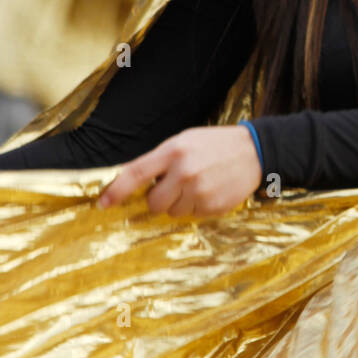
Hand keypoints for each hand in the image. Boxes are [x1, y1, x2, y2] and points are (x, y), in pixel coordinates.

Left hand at [97, 126, 262, 216]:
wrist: (254, 151)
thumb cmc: (214, 144)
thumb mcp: (184, 141)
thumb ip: (159, 160)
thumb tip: (131, 180)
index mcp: (174, 152)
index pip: (136, 174)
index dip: (116, 190)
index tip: (103, 203)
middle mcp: (185, 172)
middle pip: (154, 202)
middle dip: (159, 198)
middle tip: (174, 186)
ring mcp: (200, 191)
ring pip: (173, 212)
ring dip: (180, 202)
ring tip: (198, 184)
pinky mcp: (214, 206)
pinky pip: (193, 215)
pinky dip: (197, 206)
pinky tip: (210, 190)